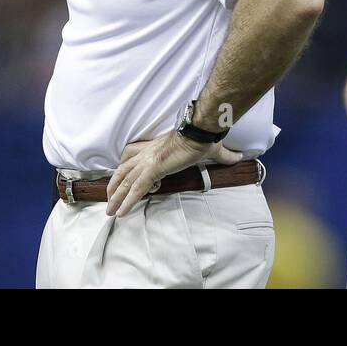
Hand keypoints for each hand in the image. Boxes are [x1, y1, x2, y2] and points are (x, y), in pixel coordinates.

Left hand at [104, 132, 242, 216]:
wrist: (200, 133)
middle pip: (123, 170)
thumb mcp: (210, 150)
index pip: (132, 156)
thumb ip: (223, 155)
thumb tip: (237, 157)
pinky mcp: (152, 169)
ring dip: (116, 197)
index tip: (123, 181)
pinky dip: (127, 201)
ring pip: (125, 181)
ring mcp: (148, 161)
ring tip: (110, 211)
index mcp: (155, 147)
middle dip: (114, 186)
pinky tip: (121, 213)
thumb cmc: (203, 138)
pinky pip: (136, 189)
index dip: (126, 168)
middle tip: (109, 200)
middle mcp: (147, 153)